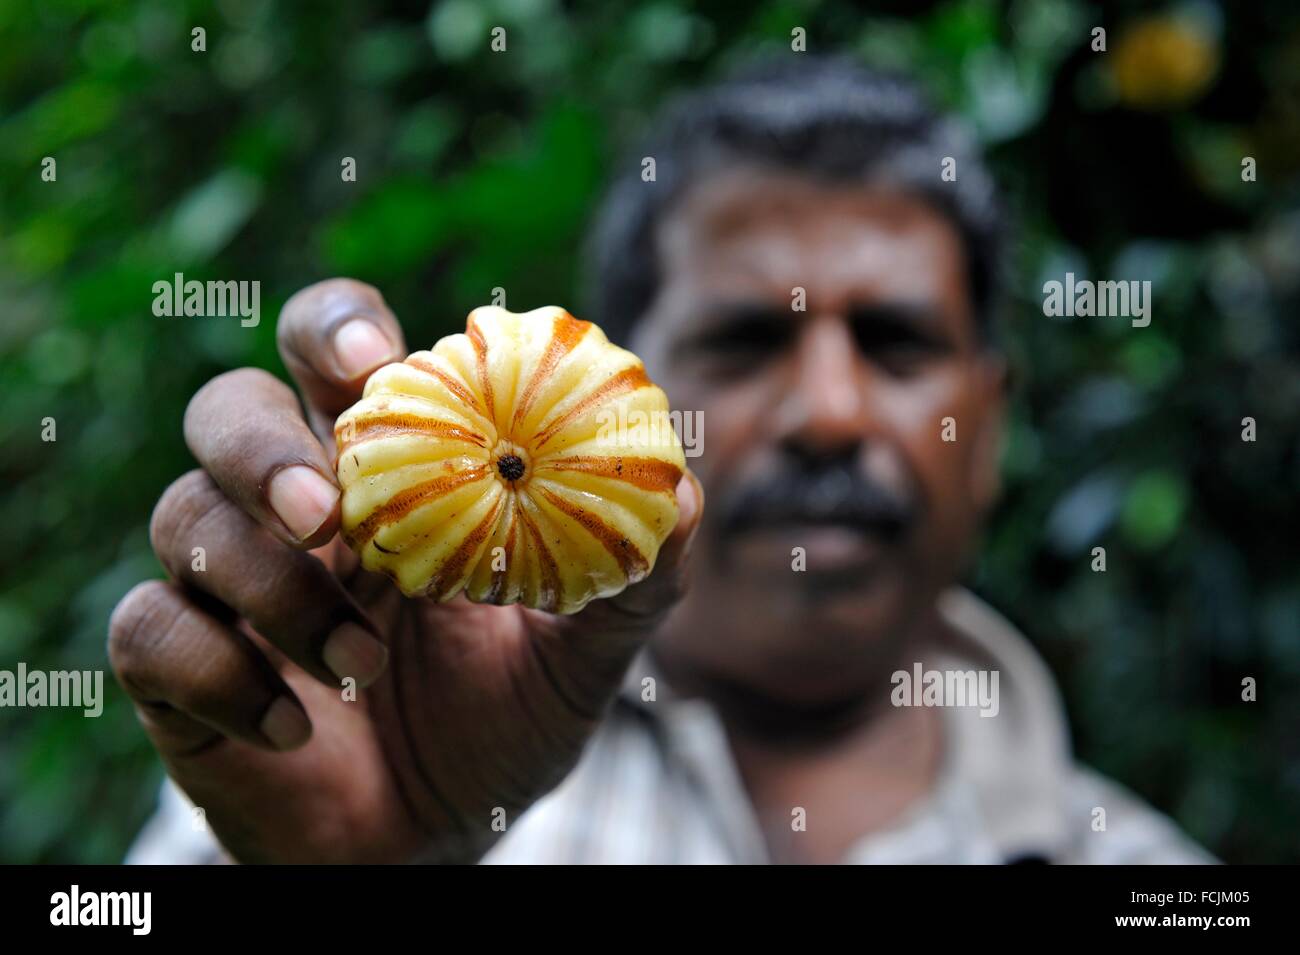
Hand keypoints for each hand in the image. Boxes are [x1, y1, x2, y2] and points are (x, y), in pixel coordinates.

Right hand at [108, 279, 701, 862]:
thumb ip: (634, 579)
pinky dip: (220, 675)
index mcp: (387, 473)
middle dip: (258, 442)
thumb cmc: (506, 720)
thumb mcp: (583, 656)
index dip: (336, 329)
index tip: (370, 359)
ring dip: (270, 586)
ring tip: (360, 662)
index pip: (334, 351)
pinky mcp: (181, 671)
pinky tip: (296, 727)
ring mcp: (228, 585)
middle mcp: (296, 510)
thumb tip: (684, 494)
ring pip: (182, 517)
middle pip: (227, 408)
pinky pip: (149, 633)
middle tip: (322, 508)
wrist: (438, 841)